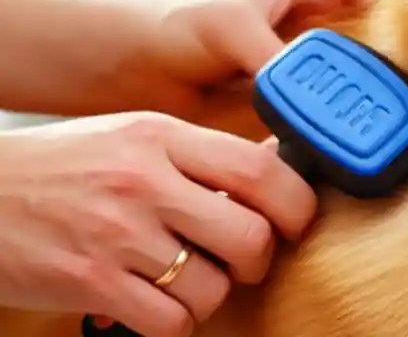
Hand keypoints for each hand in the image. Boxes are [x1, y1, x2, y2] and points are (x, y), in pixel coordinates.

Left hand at [0, 0, 379, 118]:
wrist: (121, 67)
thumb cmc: (171, 23)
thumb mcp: (231, 27)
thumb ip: (276, 60)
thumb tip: (312, 103)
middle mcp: (319, 25)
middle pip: (377, 45)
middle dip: (394, 71)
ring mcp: (306, 70)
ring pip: (354, 87)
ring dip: (365, 109)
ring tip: (388, 130)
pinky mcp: (289, 111)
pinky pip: (325, 123)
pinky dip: (335, 137)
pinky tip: (349, 151)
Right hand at [0, 112, 315, 336]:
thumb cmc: (63, 165)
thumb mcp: (135, 136)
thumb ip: (203, 153)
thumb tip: (279, 163)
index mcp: (161, 137)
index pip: (260, 171)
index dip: (297, 204)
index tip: (296, 220)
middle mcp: (144, 182)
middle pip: (249, 236)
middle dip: (257, 259)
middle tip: (240, 259)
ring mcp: (116, 234)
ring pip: (213, 287)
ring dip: (211, 294)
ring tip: (186, 279)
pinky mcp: (89, 282)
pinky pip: (170, 321)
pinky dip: (174, 321)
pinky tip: (155, 302)